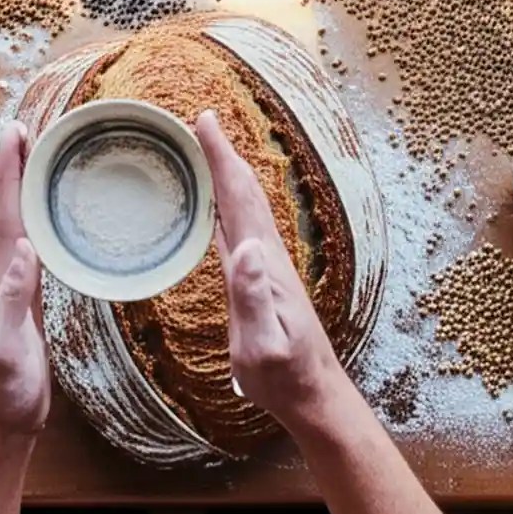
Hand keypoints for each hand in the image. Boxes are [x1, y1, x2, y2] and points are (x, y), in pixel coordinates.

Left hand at [0, 122, 48, 437]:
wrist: (2, 422)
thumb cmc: (3, 391)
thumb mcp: (3, 348)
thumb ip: (12, 300)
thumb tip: (24, 250)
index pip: (3, 216)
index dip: (9, 173)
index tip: (17, 135)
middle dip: (3, 171)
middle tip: (13, 133)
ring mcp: (4, 289)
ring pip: (2, 228)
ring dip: (3, 194)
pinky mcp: (20, 303)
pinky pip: (19, 253)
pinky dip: (19, 229)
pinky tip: (24, 227)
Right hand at [195, 110, 349, 430]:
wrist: (311, 393)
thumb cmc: (283, 374)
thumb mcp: (262, 344)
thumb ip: (253, 298)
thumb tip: (246, 247)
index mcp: (263, 263)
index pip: (239, 199)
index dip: (222, 159)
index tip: (205, 121)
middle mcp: (267, 256)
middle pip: (244, 193)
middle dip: (223, 154)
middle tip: (201, 120)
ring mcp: (266, 266)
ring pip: (245, 207)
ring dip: (227, 175)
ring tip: (207, 150)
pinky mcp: (263, 280)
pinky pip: (240, 228)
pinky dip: (227, 206)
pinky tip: (218, 208)